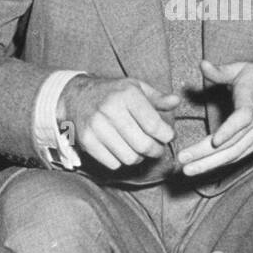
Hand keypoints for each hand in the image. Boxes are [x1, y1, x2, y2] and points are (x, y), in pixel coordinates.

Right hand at [56, 75, 179, 170]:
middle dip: (156, 150)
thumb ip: (158, 98)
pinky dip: (121, 161)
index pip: (153, 125)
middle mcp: (110, 109)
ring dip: (139, 157)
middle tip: (157, 148)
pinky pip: (113, 164)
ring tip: (139, 149)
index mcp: (126, 94)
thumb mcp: (136, 88)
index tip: (168, 136)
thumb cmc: (113, 93)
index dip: (166, 135)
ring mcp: (96, 126)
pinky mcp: (87, 141)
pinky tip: (122, 150)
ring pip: (129, 158)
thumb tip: (176, 101)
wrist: (76, 96)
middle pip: (143, 145)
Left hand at [176, 58, 252, 176]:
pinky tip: (204, 167)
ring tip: (188, 169)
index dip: (229, 130)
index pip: (243, 118)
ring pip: (235, 153)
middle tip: (184, 161)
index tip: (214, 141)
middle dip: (207, 154)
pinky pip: (239, 155)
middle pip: (233, 142)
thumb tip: (202, 64)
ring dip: (211, 164)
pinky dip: (222, 163)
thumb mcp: (243, 68)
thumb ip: (221, 71)